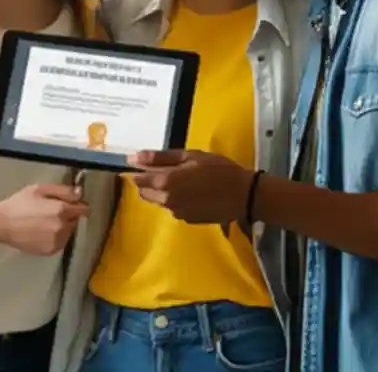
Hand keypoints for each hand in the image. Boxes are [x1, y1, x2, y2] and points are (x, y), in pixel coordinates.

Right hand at [0, 183, 88, 255]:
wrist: (2, 224)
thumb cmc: (19, 204)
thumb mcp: (40, 189)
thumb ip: (63, 190)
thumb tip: (79, 194)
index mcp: (61, 210)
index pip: (83, 209)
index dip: (77, 205)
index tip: (71, 204)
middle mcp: (62, 227)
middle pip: (75, 221)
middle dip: (68, 216)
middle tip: (50, 212)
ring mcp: (57, 241)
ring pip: (68, 232)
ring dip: (62, 228)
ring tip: (43, 223)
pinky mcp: (50, 251)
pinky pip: (60, 242)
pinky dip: (54, 238)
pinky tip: (40, 232)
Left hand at [126, 150, 252, 224]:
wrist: (243, 195)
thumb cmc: (218, 169)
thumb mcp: (190, 156)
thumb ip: (160, 157)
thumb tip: (134, 158)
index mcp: (165, 183)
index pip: (137, 179)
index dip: (137, 170)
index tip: (143, 163)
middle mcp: (166, 201)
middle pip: (145, 192)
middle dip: (149, 181)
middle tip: (168, 169)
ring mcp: (176, 212)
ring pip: (158, 200)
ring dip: (162, 190)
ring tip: (183, 179)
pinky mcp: (186, 220)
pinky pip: (173, 207)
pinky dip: (176, 199)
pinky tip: (193, 191)